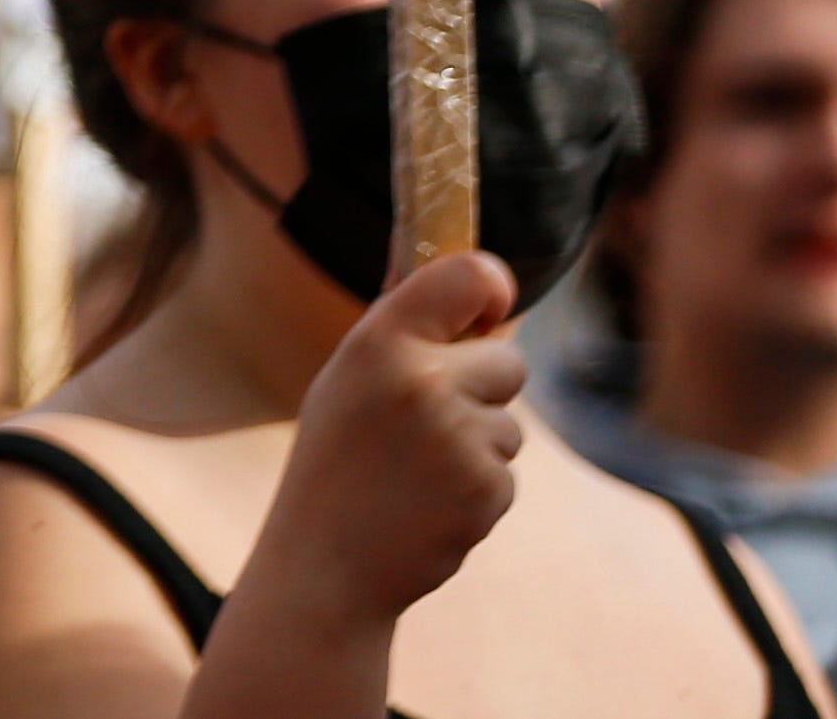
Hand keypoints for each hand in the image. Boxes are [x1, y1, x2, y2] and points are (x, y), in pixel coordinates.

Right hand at [251, 251, 527, 629]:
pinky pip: (506, 470)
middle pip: (509, 361)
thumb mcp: (349, 379)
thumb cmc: (336, 459)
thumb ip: (406, 336)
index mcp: (381, 342)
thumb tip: (476, 290)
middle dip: (484, 386)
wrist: (327, 560)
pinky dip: (479, 486)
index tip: (491, 303)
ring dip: (479, 443)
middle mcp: (424, 381)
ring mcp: (460, 437)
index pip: (468, 275)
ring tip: (419, 470)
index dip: (490, 285)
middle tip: (430, 417)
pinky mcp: (488, 487)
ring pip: (509, 422)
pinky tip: (432, 501)